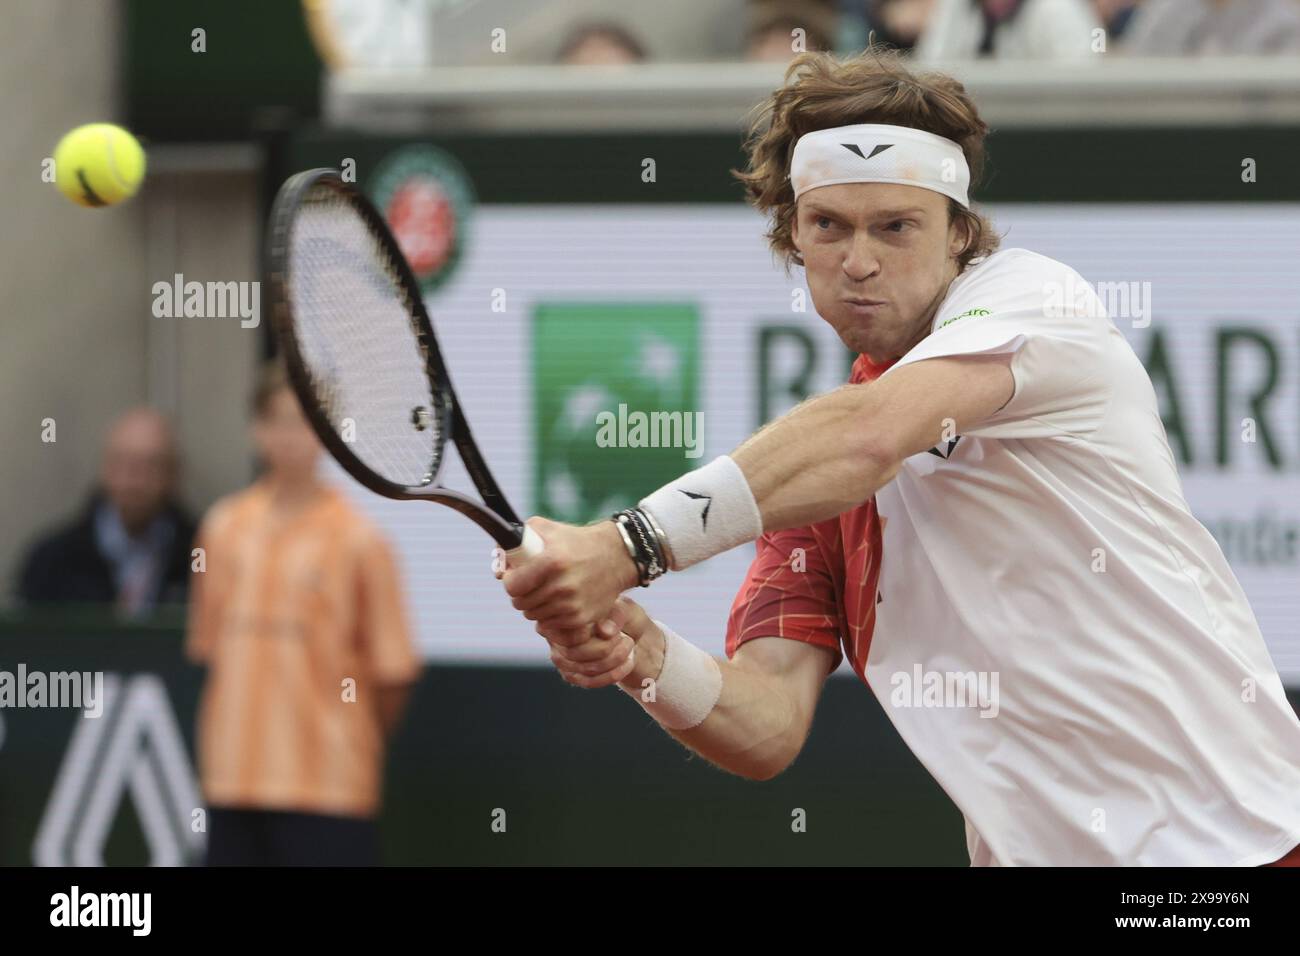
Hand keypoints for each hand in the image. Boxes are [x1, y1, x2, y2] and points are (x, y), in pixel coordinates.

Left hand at [498, 515, 639, 631]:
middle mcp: (562, 586)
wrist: (616, 556)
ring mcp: (572, 606)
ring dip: (536, 607)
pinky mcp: (582, 620)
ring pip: (535, 617)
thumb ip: (514, 542)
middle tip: (532, 585)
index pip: (512, 586)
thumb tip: (498, 569)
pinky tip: (559, 604)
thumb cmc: (575, 541)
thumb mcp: (545, 530)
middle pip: (521, 604)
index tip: (516, 577)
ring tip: (548, 592)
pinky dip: (552, 619)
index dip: (510, 581)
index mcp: (551, 561)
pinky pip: (552, 627)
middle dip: (522, 594)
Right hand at [538, 596, 663, 689]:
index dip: (596, 634)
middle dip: (607, 649)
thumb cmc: (621, 616)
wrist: (629, 632)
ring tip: (628, 648)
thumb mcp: (624, 608)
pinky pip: (589, 681)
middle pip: (574, 652)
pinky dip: (613, 674)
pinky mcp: (570, 675)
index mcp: (562, 614)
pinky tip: (628, 663)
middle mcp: (553, 635)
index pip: (571, 631)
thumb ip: (615, 615)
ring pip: (584, 668)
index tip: (618, 631)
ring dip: (614, 661)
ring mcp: (560, 657)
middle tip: (627, 641)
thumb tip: (604, 631)